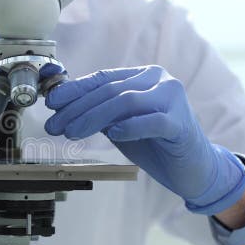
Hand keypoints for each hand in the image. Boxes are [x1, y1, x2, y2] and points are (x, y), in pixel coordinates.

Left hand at [45, 65, 244, 213]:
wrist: (193, 168)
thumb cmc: (155, 144)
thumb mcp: (121, 124)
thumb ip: (100, 113)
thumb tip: (62, 109)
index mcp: (143, 76)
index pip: (103, 78)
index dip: (74, 90)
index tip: (50, 104)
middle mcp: (159, 81)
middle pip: (110, 90)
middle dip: (77, 108)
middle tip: (55, 125)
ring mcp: (173, 99)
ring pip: (126, 101)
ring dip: (93, 117)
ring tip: (72, 133)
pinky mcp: (181, 124)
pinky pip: (152, 121)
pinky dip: (130, 126)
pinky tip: (112, 134)